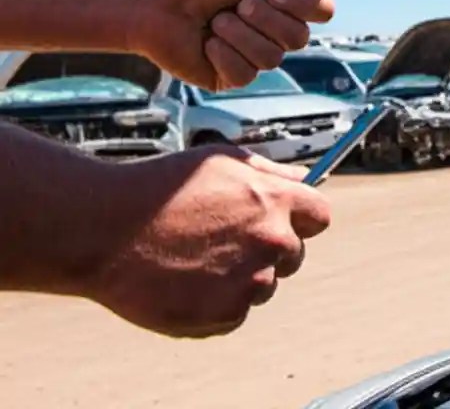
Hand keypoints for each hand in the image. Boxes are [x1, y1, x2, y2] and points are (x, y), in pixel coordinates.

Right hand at [84, 146, 330, 337]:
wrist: (104, 230)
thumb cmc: (159, 189)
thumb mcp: (219, 160)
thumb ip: (270, 170)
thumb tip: (304, 176)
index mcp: (275, 201)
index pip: (320, 216)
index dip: (300, 219)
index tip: (281, 221)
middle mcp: (272, 241)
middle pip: (294, 254)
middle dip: (267, 248)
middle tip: (221, 240)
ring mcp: (251, 281)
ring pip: (265, 285)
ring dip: (241, 276)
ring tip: (194, 258)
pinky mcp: (226, 314)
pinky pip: (236, 311)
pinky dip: (217, 301)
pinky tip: (185, 281)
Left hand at [122, 0, 335, 90]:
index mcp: (281, 0)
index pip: (321, 9)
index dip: (306, 4)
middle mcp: (272, 30)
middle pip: (300, 37)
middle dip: (266, 18)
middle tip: (238, 2)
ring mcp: (252, 55)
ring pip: (272, 57)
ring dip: (239, 34)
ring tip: (215, 20)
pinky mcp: (230, 76)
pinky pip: (246, 73)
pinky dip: (223, 53)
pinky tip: (205, 41)